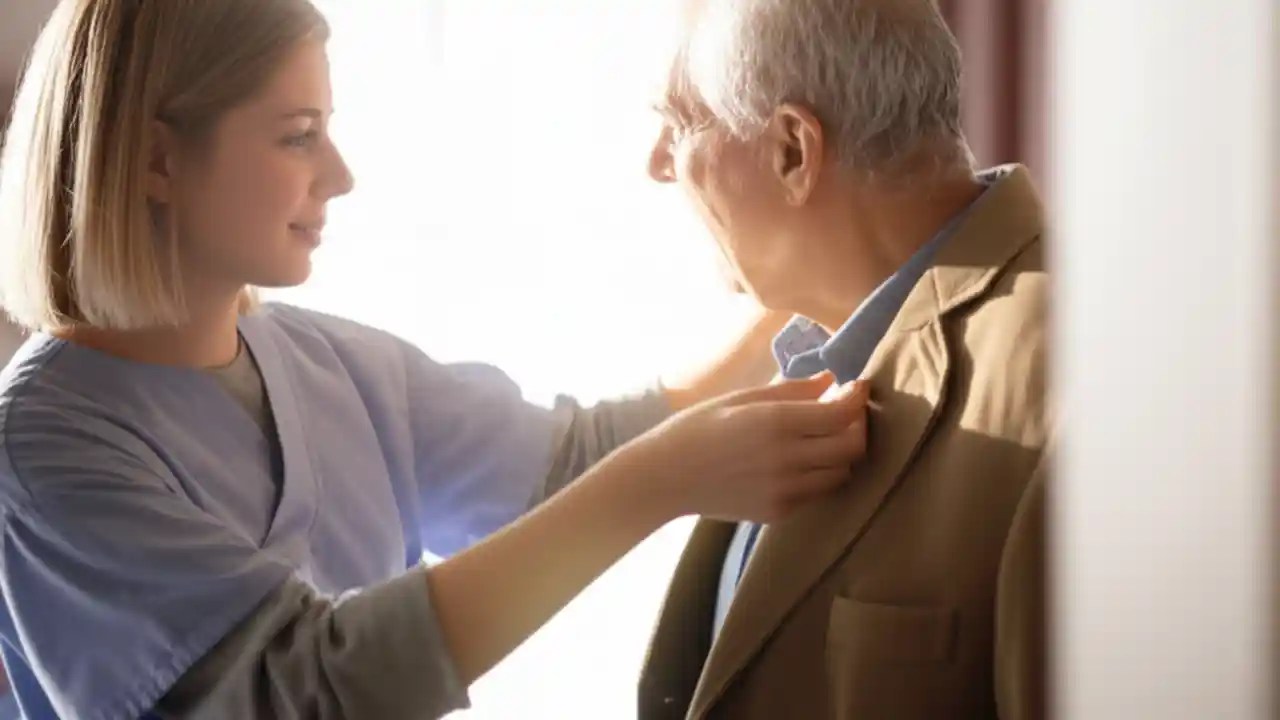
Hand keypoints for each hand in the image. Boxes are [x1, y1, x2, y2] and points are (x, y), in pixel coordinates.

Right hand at [624, 372, 869, 522]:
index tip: (856, 387)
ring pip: (841, 473)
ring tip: (825, 437)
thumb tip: (832, 380)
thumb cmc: (698, 428)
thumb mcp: (741, 399)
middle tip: (847, 413)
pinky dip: (820, 475)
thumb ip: (792, 390)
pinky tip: (801, 461)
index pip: (843, 413)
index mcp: (775, 422)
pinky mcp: (779, 513)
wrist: (666, 478)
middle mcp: (787, 459)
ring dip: (842, 453)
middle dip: (858, 426)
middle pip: (852, 446)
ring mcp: (785, 491)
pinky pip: (818, 493)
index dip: (857, 398)